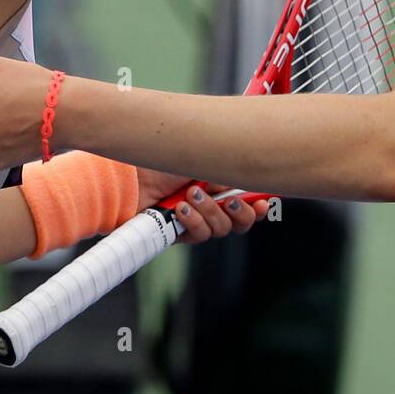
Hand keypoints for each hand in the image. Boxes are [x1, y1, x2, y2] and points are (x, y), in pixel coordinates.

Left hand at [136, 167, 270, 243]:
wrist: (130, 177)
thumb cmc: (161, 160)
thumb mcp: (201, 157)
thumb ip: (227, 167)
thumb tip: (249, 175)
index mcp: (216, 181)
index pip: (247, 199)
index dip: (259, 205)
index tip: (263, 202)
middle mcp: (208, 201)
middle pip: (240, 221)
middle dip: (241, 213)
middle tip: (232, 200)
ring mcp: (193, 218)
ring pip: (220, 229)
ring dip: (211, 212)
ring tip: (191, 196)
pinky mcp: (178, 232)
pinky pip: (199, 235)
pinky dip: (194, 222)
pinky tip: (181, 209)